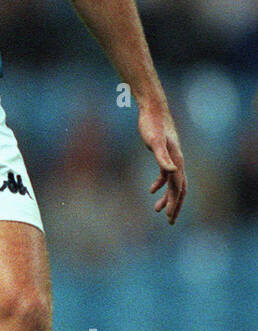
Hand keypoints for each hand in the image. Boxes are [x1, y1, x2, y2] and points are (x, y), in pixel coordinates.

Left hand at [138, 101, 186, 223]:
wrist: (153, 109)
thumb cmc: (153, 124)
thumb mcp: (155, 142)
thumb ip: (163, 157)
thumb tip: (171, 172)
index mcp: (177, 162)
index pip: (179, 188)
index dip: (175, 203)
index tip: (169, 217)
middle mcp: (177, 162)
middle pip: (180, 189)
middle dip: (175, 205)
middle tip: (170, 221)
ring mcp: (172, 158)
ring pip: (173, 183)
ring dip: (168, 197)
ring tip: (158, 210)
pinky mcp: (164, 154)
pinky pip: (165, 174)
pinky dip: (160, 184)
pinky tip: (152, 190)